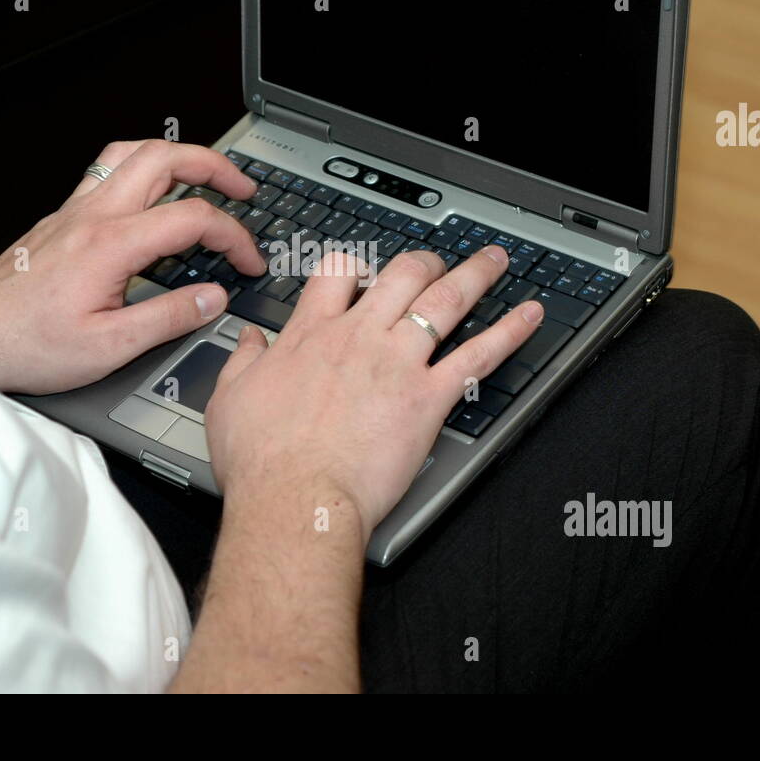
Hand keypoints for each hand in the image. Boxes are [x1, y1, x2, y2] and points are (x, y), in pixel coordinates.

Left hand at [0, 139, 265, 394]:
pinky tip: (150, 192)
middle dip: (214, 165)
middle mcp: (92, 216)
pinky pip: (106, 169)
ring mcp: (73, 211)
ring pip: (131, 152)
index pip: (192, 218)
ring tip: (203, 174)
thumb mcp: (109, 348)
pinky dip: (141, 168)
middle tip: (243, 188)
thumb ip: (168, 318)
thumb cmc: (28, 345)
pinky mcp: (61, 218)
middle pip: (165, 158)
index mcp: (111, 245)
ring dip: (176, 155)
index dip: (234, 236)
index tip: (249, 261)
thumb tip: (213, 299)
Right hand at [204, 246, 544, 538]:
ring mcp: (397, 363)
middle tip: (435, 261)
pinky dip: (509, 331)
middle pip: (399, 275)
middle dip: (422, 262)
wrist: (294, 499)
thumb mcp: (229, 401)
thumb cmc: (262, 462)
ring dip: (475, 275)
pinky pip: (479, 354)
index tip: (364, 270)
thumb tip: (249, 341)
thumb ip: (243, 363)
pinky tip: (530, 315)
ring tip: (494, 261)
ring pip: (444, 300)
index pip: (336, 276)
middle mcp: (358, 338)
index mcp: (310, 337)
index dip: (355, 266)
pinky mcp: (428, 396)